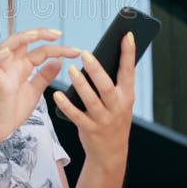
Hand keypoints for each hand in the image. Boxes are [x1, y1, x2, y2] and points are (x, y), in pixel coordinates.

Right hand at [0, 28, 80, 142]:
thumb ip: (45, 76)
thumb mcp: (35, 90)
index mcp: (22, 66)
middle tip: (58, 34)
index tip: (76, 51)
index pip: (41, 50)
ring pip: (7, 46)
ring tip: (35, 35)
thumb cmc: (13, 109)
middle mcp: (13, 65)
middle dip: (39, 33)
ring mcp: (4, 71)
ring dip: (20, 38)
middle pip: (23, 41)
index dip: (58, 48)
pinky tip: (7, 52)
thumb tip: (59, 61)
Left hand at [53, 32, 135, 172]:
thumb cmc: (113, 117)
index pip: (128, 71)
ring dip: (80, 85)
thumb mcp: (121, 101)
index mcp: (127, 96)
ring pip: (91, 101)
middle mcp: (117, 107)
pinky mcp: (90, 129)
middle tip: (86, 54)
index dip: (128, 53)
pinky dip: (66, 105)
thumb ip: (115, 82)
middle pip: (106, 87)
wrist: (111, 152)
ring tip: (70, 70)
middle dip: (97, 70)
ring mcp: (104, 120)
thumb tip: (104, 54)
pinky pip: (76, 116)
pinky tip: (57, 94)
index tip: (126, 35)